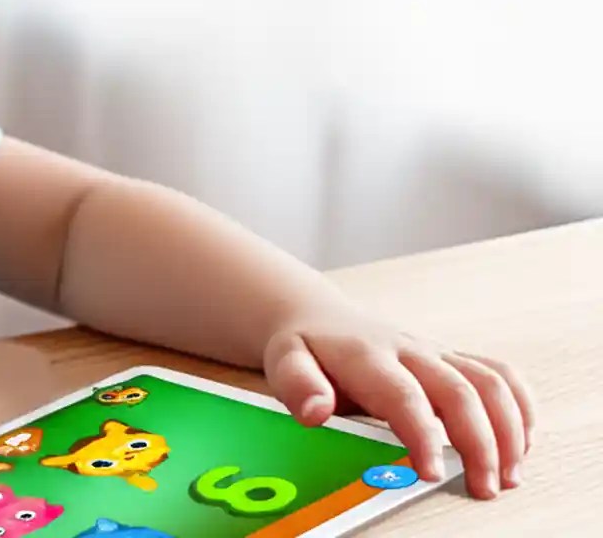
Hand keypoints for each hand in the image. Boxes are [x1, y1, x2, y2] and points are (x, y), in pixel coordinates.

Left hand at [262, 304, 534, 499]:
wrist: (318, 317)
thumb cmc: (304, 347)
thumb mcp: (284, 362)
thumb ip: (298, 386)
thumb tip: (315, 412)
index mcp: (367, 356)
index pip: (404, 396)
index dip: (423, 436)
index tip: (432, 474)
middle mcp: (409, 351)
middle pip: (460, 390)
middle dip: (480, 442)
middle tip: (485, 488)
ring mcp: (435, 353)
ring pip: (489, 381)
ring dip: (509, 428)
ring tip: (509, 474)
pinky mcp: (451, 358)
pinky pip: (498, 373)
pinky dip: (520, 406)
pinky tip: (521, 441)